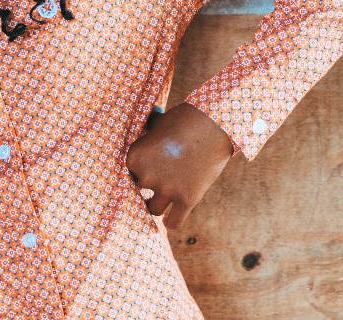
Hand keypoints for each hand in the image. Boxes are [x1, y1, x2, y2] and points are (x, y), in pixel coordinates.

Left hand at [125, 103, 234, 228]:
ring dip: (157, 204)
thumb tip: (145, 125)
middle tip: (159, 178)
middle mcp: (146, 176)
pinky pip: (173, 222)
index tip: (148, 168)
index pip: (129, 173)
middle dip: (149, 185)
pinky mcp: (187, 199)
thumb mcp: (159, 122)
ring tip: (161, 199)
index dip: (140, 170)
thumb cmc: (185, 119)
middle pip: (139, 190)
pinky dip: (171, 221)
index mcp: (134, 158)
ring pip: (153, 209)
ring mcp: (167, 189)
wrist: (213, 124)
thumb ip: (148, 131)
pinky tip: (170, 218)